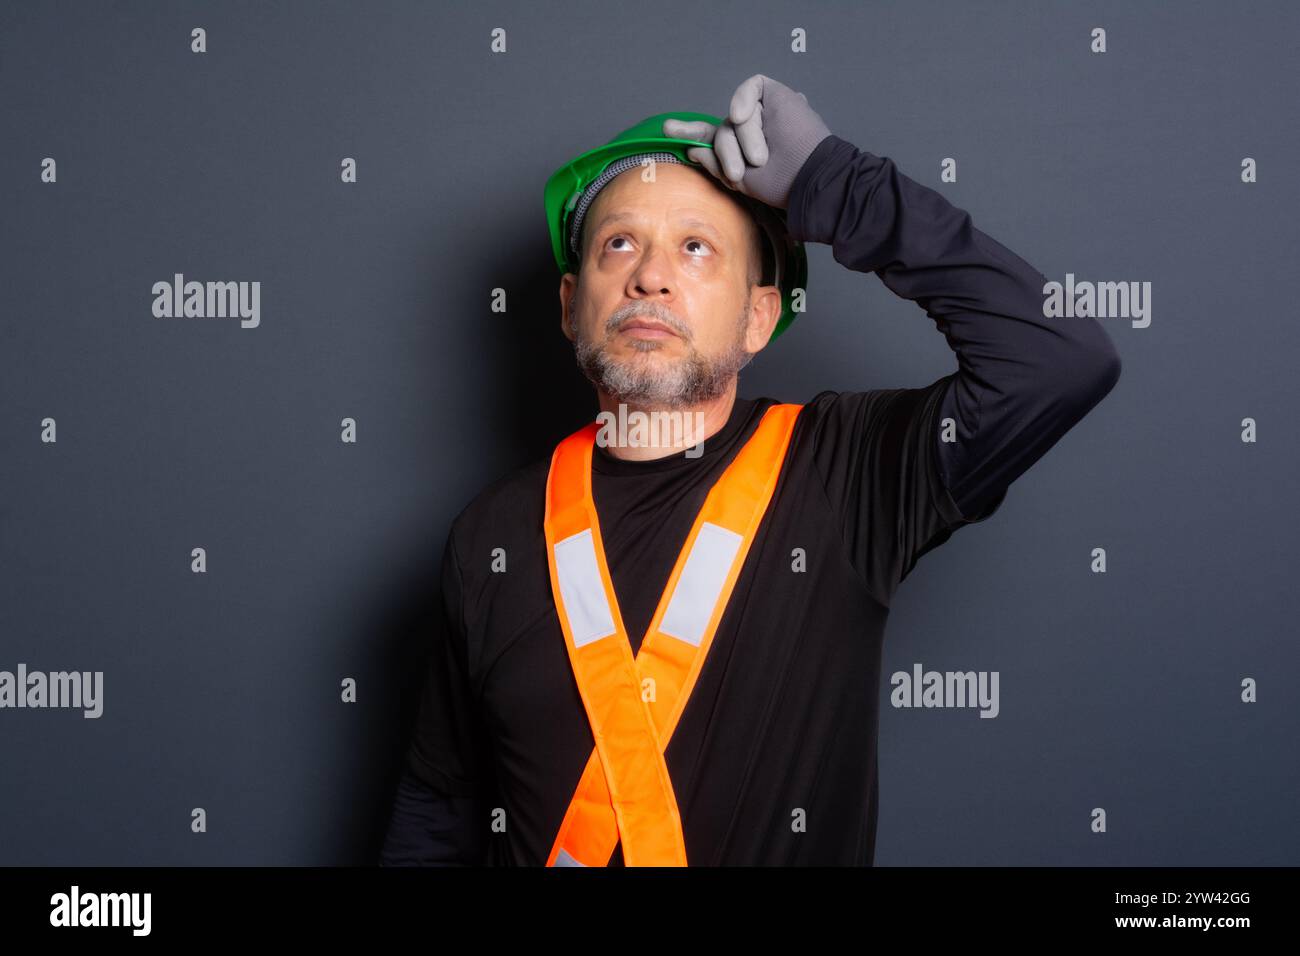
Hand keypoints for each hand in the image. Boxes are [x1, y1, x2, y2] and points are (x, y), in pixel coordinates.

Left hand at [664, 74, 831, 208]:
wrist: (809, 177)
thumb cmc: (781, 184)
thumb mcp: (739, 179)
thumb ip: (714, 162)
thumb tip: (693, 148)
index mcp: (740, 150)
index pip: (710, 136)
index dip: (689, 131)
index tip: (668, 130)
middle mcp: (750, 130)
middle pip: (721, 130)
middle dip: (723, 151)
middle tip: (739, 172)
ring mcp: (762, 112)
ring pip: (733, 118)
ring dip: (742, 139)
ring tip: (760, 158)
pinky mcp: (775, 95)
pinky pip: (750, 87)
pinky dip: (743, 100)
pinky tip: (744, 116)